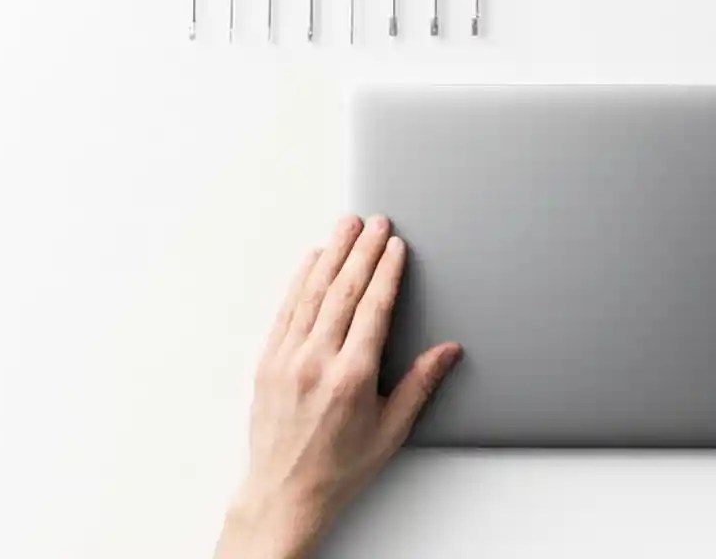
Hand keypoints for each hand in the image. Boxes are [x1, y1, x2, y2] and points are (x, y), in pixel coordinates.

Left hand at [215, 215, 461, 558]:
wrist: (284, 493)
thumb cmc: (339, 467)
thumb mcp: (392, 429)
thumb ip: (420, 384)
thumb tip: (448, 351)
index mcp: (352, 377)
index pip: (372, 308)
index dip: (386, 271)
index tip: (395, 246)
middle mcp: (316, 362)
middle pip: (342, 290)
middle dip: (362, 250)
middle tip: (376, 223)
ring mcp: (286, 358)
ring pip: (312, 292)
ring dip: (331, 253)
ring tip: (346, 226)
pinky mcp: (267, 361)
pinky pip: (286, 309)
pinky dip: (300, 279)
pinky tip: (311, 259)